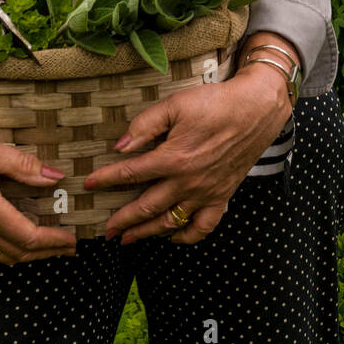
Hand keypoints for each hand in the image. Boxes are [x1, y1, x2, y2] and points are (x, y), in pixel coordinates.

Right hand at [0, 121, 77, 266]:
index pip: (30, 238)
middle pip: (20, 253)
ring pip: (2, 258)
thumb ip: (25, 165)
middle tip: (69, 248)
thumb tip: (56, 177)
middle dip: (48, 252)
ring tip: (46, 248)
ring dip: (27, 256)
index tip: (73, 240)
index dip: (54, 241)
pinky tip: (11, 248)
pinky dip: (2, 257)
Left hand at [82, 62, 292, 244]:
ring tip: (128, 240)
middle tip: (105, 230)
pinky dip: (187, 236)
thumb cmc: (215, 103)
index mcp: (172, 158)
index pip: (130, 174)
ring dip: (146, 233)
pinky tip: (173, 237)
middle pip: (146, 207)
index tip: (88, 185)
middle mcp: (187, 181)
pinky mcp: (222, 196)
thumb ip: (145, 126)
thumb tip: (121, 146)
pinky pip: (203, 226)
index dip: (106, 180)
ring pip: (170, 222)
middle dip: (122, 220)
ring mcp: (205, 192)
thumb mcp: (175, 105)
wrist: (255, 110)